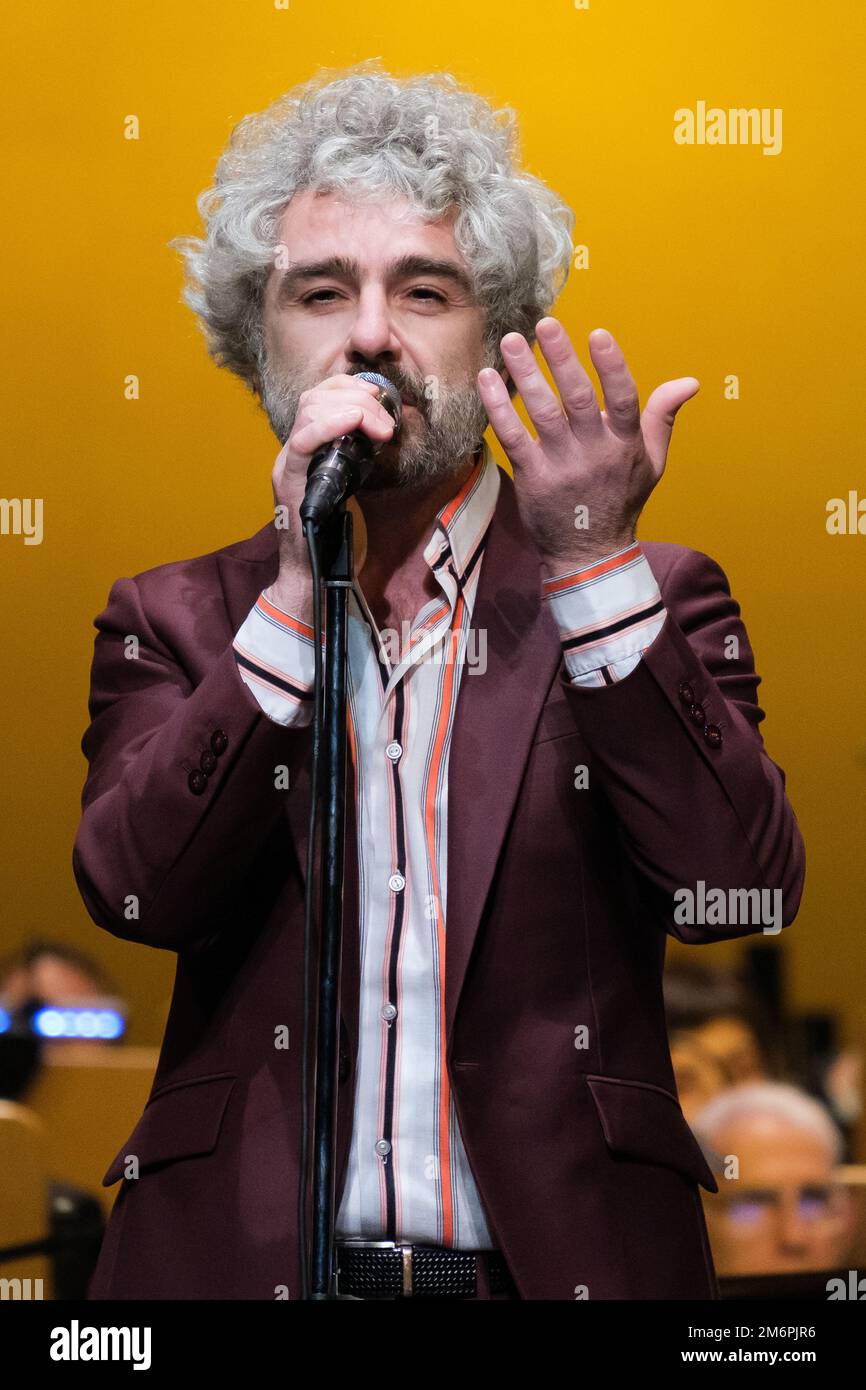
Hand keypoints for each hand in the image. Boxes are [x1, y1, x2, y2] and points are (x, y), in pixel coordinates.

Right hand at [268, 374, 392, 614]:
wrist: (312, 568)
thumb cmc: (334, 530)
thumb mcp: (351, 481)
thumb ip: (358, 454)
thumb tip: (384, 429)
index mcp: (306, 445)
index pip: (320, 395)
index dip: (350, 386)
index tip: (380, 398)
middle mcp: (292, 448)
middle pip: (315, 396)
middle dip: (358, 398)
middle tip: (387, 422)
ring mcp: (287, 461)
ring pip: (309, 410)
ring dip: (352, 409)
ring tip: (380, 428)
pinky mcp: (288, 479)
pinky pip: (304, 440)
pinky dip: (331, 424)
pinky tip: (354, 422)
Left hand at [477, 319, 698, 572]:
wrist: (590, 552)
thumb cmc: (621, 500)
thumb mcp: (652, 462)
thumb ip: (662, 417)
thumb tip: (689, 382)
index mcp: (624, 444)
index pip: (623, 399)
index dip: (612, 366)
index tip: (599, 334)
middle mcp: (594, 452)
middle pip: (577, 398)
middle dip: (561, 358)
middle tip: (544, 324)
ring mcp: (561, 465)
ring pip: (542, 413)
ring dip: (525, 375)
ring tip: (511, 342)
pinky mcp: (532, 477)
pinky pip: (512, 437)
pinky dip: (499, 408)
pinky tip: (487, 379)